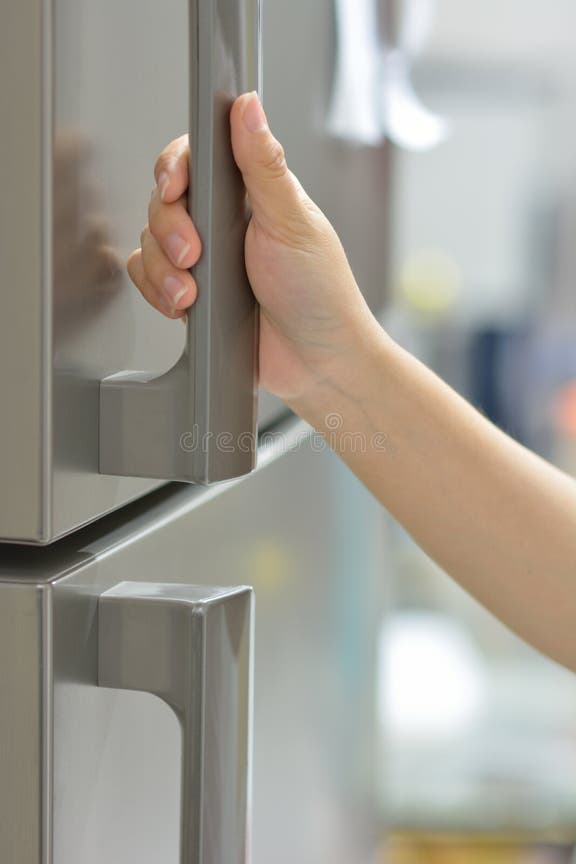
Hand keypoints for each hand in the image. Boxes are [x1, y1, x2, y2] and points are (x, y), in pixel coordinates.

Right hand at [128, 91, 376, 404]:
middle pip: (164, 202)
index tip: (175, 188)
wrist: (317, 364)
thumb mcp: (293, 222)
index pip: (194, 159)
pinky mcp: (191, 294)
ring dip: (163, 269)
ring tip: (194, 294)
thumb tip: (248, 105)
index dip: (174, 169)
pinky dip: (156, 292)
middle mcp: (222, 222)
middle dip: (169, 229)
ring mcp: (205, 260)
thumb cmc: (320, 294)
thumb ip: (263, 165)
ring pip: (150, 243)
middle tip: (196, 255)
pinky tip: (183, 306)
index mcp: (250, 193)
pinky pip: (148, 280)